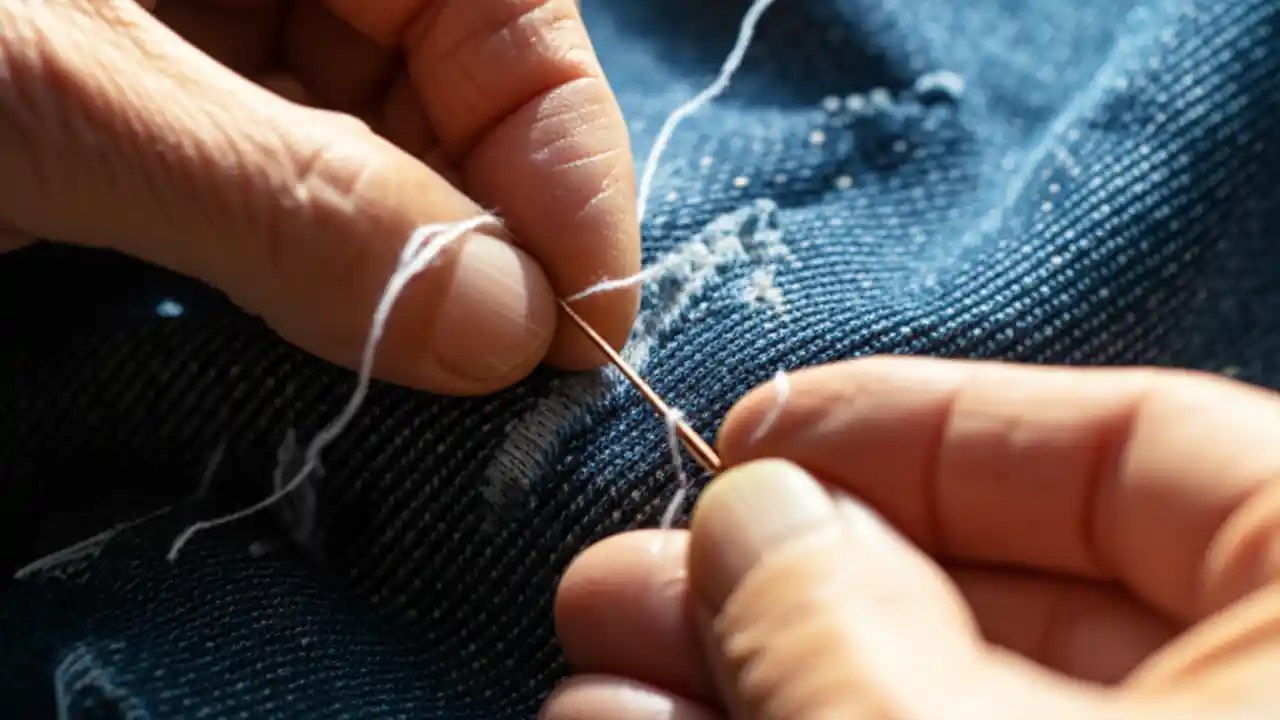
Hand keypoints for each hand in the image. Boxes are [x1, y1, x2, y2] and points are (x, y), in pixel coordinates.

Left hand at [0, 0, 638, 394]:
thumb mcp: (60, 98)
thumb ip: (288, 199)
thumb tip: (511, 325)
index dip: (564, 150)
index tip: (583, 320)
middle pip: (445, 85)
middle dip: (487, 229)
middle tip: (504, 380)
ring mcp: (189, 56)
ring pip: (363, 162)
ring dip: (402, 278)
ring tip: (421, 390)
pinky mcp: (131, 147)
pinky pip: (268, 217)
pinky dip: (305, 295)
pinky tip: (328, 362)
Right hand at [547, 358, 1279, 718]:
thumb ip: (851, 621)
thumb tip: (754, 515)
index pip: (1139, 451)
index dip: (924, 429)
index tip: (754, 437)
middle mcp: (1265, 694)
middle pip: (1009, 598)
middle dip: (792, 580)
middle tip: (629, 577)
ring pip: (950, 707)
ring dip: (755, 677)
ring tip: (597, 671)